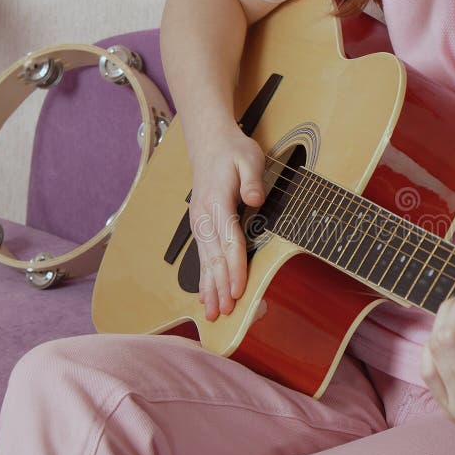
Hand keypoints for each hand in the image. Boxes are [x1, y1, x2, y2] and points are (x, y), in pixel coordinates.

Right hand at [187, 122, 264, 320]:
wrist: (208, 140)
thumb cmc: (232, 149)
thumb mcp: (249, 156)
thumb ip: (252, 179)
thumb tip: (255, 199)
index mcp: (217, 200)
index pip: (229, 240)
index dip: (234, 267)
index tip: (238, 289)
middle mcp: (204, 215)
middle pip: (214, 257)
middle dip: (221, 287)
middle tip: (227, 313)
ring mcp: (199, 221)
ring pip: (205, 260)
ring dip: (210, 288)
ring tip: (213, 314)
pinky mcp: (200, 225)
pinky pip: (202, 255)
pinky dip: (203, 278)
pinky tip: (205, 296)